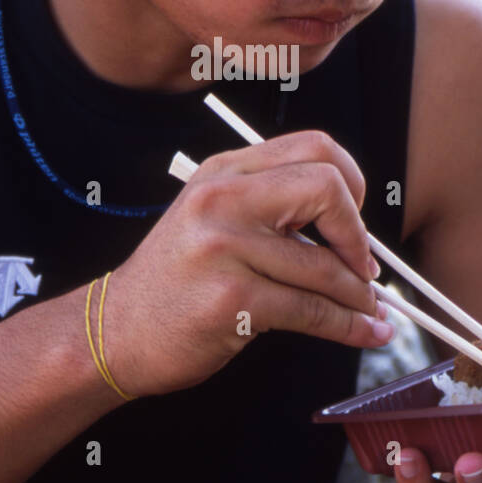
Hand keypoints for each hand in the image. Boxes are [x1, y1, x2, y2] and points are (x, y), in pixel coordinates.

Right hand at [100, 129, 392, 397]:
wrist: (114, 331)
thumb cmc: (175, 282)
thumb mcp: (212, 220)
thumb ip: (271, 207)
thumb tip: (356, 233)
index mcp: (224, 171)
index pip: (314, 148)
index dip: (352, 183)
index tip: (355, 223)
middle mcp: (222, 199)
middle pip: (328, 189)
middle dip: (359, 234)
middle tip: (364, 267)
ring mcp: (224, 249)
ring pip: (325, 266)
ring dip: (358, 296)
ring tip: (367, 310)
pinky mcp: (232, 301)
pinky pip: (312, 312)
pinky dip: (349, 327)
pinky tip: (366, 333)